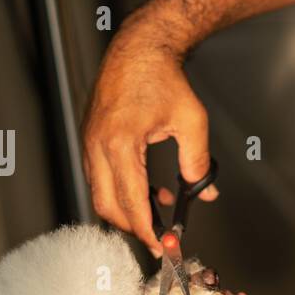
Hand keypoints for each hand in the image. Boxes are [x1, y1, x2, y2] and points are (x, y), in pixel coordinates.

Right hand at [81, 14, 218, 255]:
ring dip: (128, 209)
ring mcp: (90, 142)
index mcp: (120, 143)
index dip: (147, 230)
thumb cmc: (161, 77)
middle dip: (133, 227)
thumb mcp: (191, 121)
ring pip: (101, 194)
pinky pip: (100, 177)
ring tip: (159, 211)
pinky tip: (148, 190)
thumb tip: (204, 191)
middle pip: (107, 206)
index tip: (163, 245)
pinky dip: (121, 190)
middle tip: (160, 238)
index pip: (131, 202)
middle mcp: (98, 145)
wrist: (138, 49)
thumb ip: (198, 162)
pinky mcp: (91, 139)